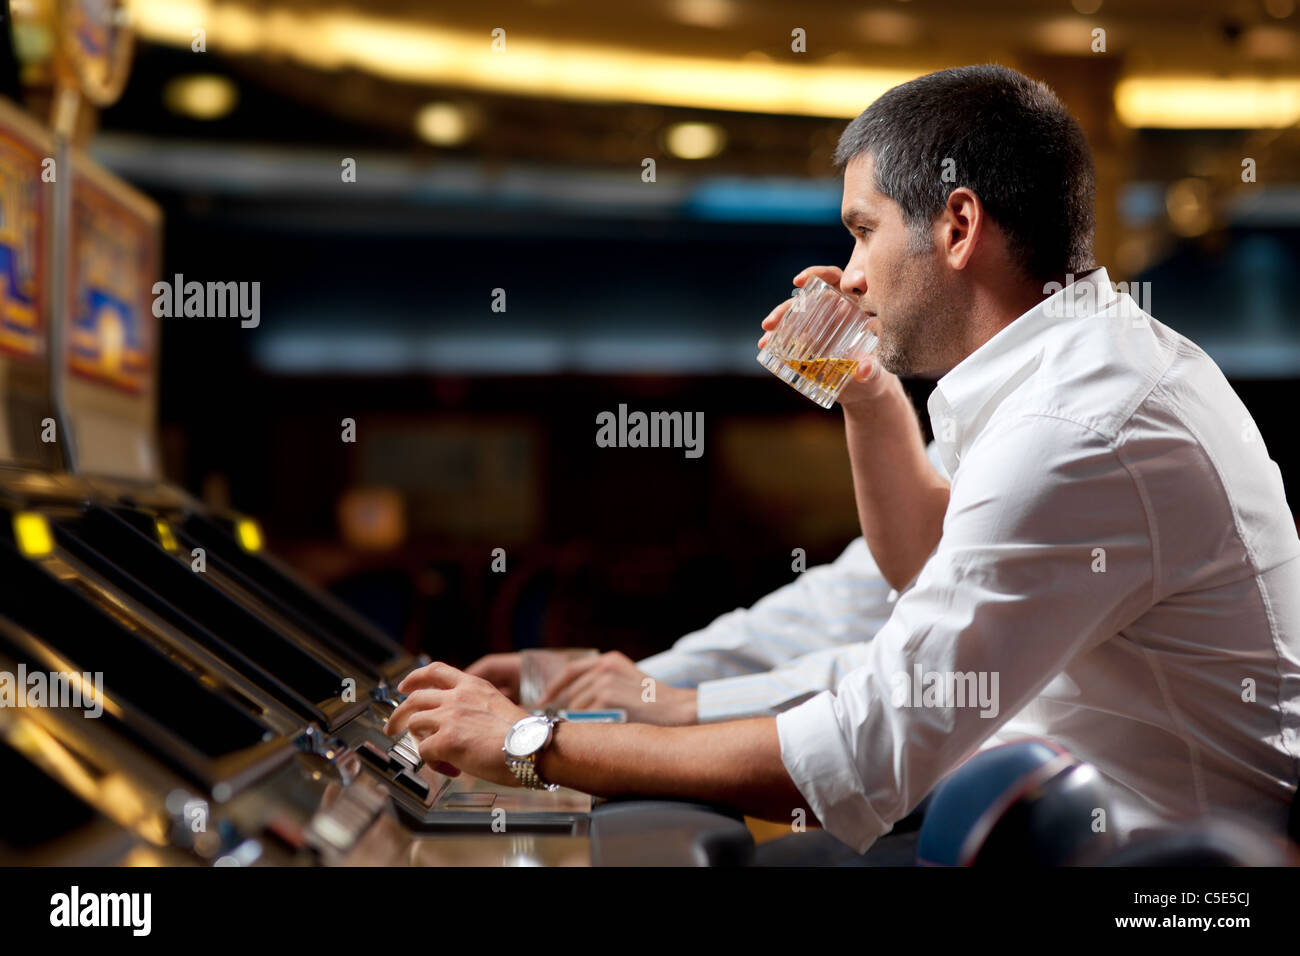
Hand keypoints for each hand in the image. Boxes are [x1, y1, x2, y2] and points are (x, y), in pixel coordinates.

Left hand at [386, 661, 529, 786]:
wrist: (531, 747)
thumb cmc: (522, 735)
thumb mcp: (496, 705)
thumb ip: (473, 708)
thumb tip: (458, 726)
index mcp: (472, 685)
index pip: (435, 671)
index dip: (414, 678)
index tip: (404, 686)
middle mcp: (457, 696)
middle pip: (414, 698)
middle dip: (399, 714)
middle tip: (393, 726)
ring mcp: (449, 717)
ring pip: (414, 724)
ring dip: (416, 741)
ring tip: (431, 756)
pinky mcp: (445, 740)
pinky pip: (424, 751)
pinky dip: (431, 762)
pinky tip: (449, 768)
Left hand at [537, 650, 697, 725]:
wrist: (679, 711)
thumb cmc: (654, 705)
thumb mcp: (627, 682)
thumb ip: (602, 684)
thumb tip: (569, 702)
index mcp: (609, 660)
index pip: (569, 671)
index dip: (553, 688)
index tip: (542, 701)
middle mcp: (604, 666)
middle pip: (571, 694)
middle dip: (568, 711)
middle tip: (570, 727)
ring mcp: (603, 681)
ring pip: (575, 708)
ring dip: (580, 722)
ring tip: (596, 733)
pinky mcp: (605, 699)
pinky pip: (583, 718)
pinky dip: (587, 728)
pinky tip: (601, 734)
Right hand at [759, 265, 898, 406]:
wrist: (863, 390)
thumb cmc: (873, 374)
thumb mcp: (875, 372)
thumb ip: (872, 370)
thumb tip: (863, 370)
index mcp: (852, 307)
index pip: (835, 280)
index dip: (818, 274)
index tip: (800, 281)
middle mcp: (831, 312)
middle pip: (807, 300)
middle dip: (787, 308)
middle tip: (772, 321)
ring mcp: (817, 328)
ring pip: (794, 316)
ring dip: (778, 322)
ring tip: (766, 337)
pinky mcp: (806, 344)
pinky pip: (788, 335)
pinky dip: (775, 339)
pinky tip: (764, 345)